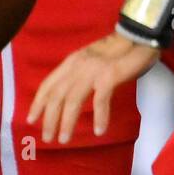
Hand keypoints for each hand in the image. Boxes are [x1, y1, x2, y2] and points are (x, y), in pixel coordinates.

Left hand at [27, 32, 158, 142]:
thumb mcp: (93, 60)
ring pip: (73, 100)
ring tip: (64, 139)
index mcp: (72, 61)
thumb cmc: (120, 51)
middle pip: (57, 95)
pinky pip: (100, 100)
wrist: (141, 35)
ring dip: (67, 122)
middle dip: (49, 119)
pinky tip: (99, 130)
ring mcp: (93, 69)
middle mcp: (78, 64)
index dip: (38, 103)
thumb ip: (80, 73)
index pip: (48, 84)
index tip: (31, 119)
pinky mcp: (109, 75)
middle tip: (47, 137)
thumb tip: (69, 95)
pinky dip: (99, 117)